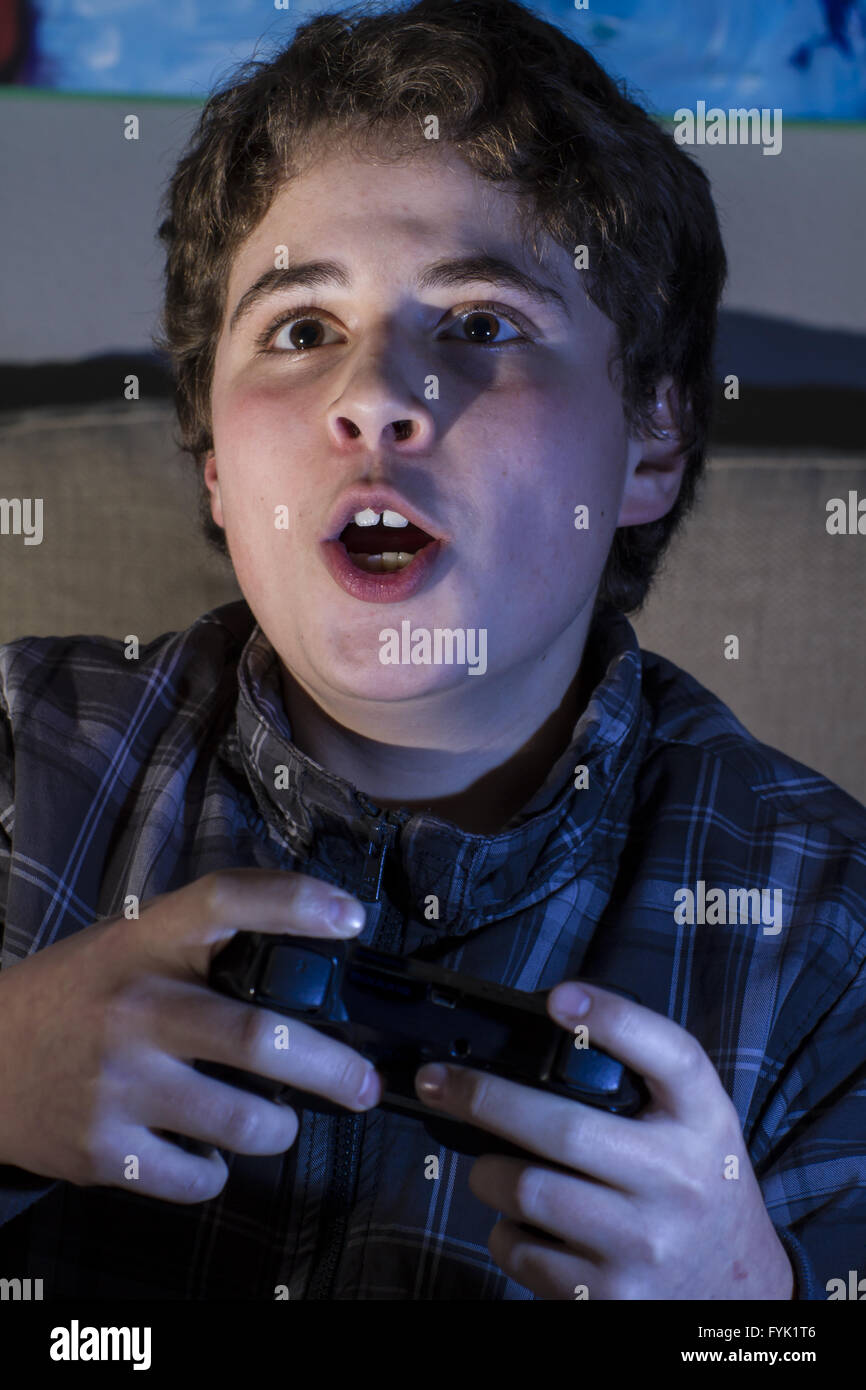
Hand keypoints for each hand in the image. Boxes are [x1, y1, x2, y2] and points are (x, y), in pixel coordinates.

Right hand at [0, 869, 380, 1201]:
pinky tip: (209, 1152)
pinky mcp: (103, 1149)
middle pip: (259, 1037)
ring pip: (242, 1120)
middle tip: (364, 1083)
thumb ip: (201, 946)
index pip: (226, 900)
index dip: (296, 903)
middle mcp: (134, 1008)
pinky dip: (217, 1172)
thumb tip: (310, 955)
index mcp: (143, 943)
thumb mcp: (128, 945)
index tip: (350, 917)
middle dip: (333, 1068)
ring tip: (282, 1121)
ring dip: (280, 1128)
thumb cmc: (77, 997)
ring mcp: (118, 1083)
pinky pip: (197, 1176)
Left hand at [414, 981, 793, 1299]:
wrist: (739, 1290)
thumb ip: (643, 1070)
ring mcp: (643, 1244)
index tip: (560, 997)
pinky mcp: (609, 1296)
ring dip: (487, 1172)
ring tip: (491, 1166)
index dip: (612, 1018)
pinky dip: (506, 1232)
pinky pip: (522, 1251)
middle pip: (563, 1127)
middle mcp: (679, 1181)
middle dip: (483, 1098)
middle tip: (441, 1082)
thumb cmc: (698, 1185)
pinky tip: (526, 1224)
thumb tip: (556, 1017)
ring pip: (527, 1192)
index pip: (671, 1055)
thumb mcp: (696, 1119)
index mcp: (703, 1121)